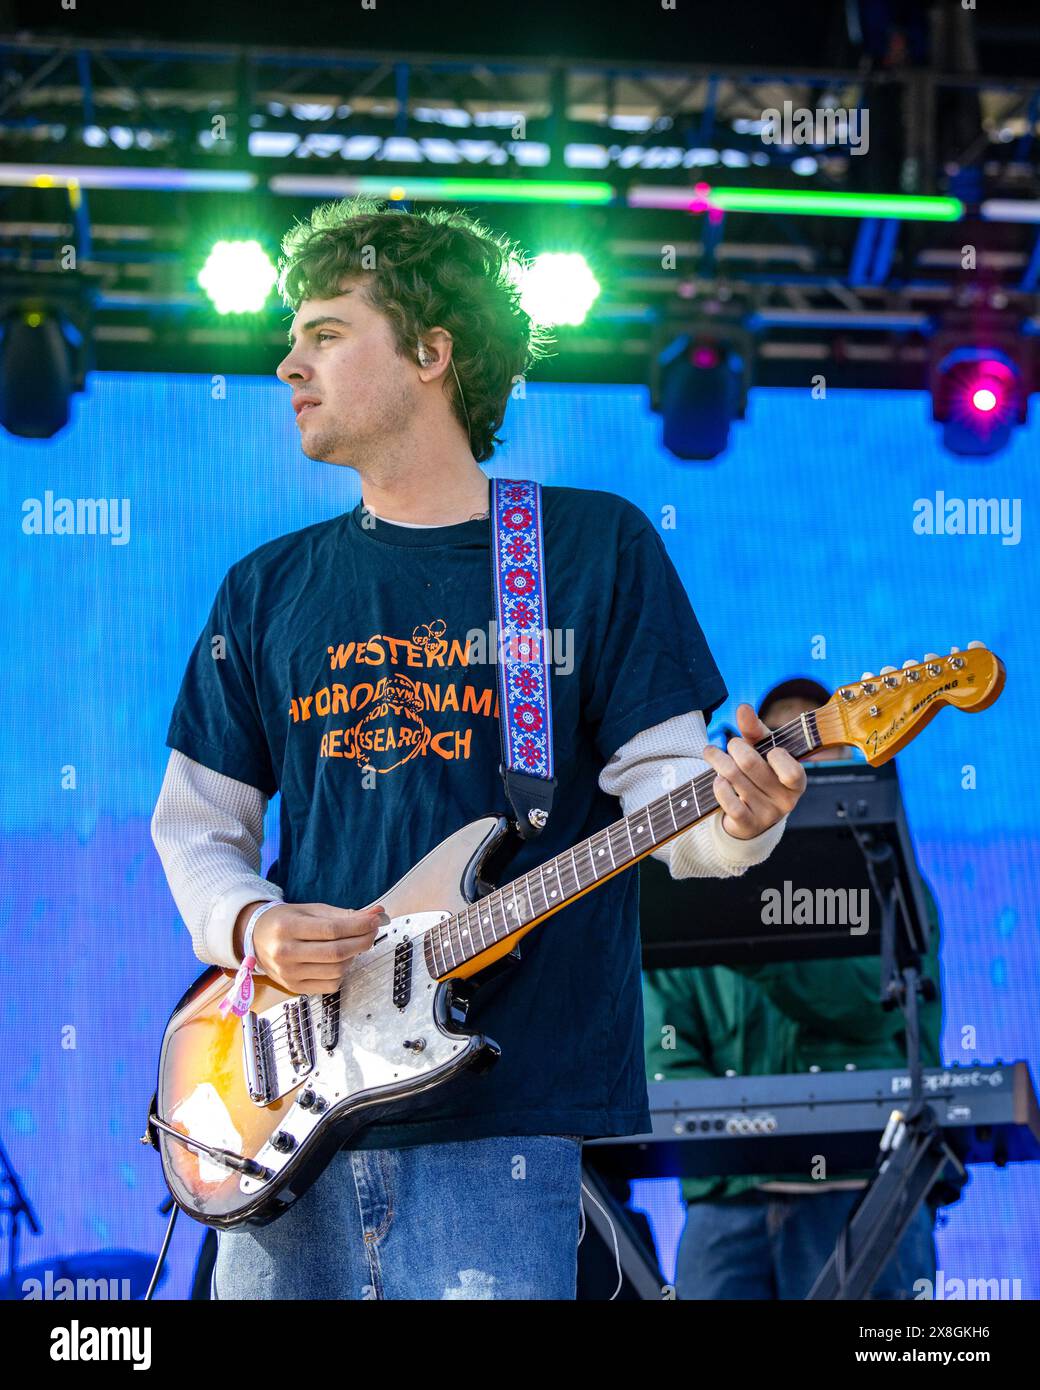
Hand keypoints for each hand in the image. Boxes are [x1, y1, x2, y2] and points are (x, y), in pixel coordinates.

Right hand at [238, 900, 387, 994]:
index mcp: (287, 927)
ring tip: (353, 944)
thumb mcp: (310, 910)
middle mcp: (285, 953)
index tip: (375, 920)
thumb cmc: (285, 921)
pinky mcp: (294, 988)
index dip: (359, 925)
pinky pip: (330, 985)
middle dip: (362, 941)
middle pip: (336, 952)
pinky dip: (342, 973)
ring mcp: (289, 974)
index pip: (331, 930)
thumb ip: (343, 914)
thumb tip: (375, 914)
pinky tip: (339, 961)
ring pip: (336, 970)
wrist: (256, 938)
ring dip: (353, 957)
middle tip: (372, 931)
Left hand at [700, 702, 806, 840]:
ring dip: (718, 760)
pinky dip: (719, 787)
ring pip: (734, 778)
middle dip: (735, 747)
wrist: (753, 816)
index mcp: (797, 781)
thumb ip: (754, 729)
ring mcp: (767, 815)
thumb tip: (743, 708)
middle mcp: (786, 801)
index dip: (775, 756)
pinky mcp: (748, 825)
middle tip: (730, 744)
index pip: (791, 771)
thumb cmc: (761, 774)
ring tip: (711, 752)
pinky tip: (716, 779)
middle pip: (750, 764)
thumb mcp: (762, 751)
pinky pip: (730, 803)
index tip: (765, 749)